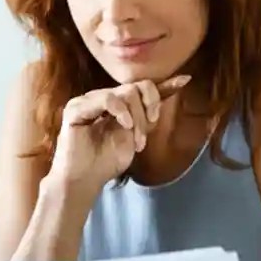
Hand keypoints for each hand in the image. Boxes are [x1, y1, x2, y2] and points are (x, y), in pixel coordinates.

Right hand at [49, 74, 189, 191]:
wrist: (84, 180)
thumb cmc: (105, 162)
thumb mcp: (134, 139)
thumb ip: (145, 120)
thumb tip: (162, 101)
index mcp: (116, 104)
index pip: (140, 88)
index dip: (163, 85)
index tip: (185, 80)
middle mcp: (102, 98)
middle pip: (136, 88)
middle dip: (148, 111)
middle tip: (143, 139)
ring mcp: (88, 101)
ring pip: (125, 92)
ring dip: (137, 117)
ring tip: (135, 140)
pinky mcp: (76, 108)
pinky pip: (106, 98)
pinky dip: (121, 110)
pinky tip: (125, 125)